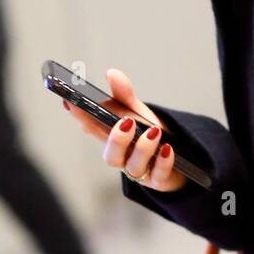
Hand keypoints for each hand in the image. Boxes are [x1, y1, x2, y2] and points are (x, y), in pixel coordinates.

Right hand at [61, 66, 186, 192]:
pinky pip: (159, 175)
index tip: (72, 102)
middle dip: (116, 140)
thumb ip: (124, 94)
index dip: (81, 118)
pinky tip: (167, 149)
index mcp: (112, 139)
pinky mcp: (159, 180)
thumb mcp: (138, 112)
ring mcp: (140, 170)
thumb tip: (111, 73)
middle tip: (127, 122)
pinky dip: (163, 162)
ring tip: (154, 131)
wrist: (180, 157)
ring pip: (134, 167)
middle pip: (111, 156)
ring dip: (143, 148)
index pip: (92, 129)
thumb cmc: (149, 134)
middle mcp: (123, 157)